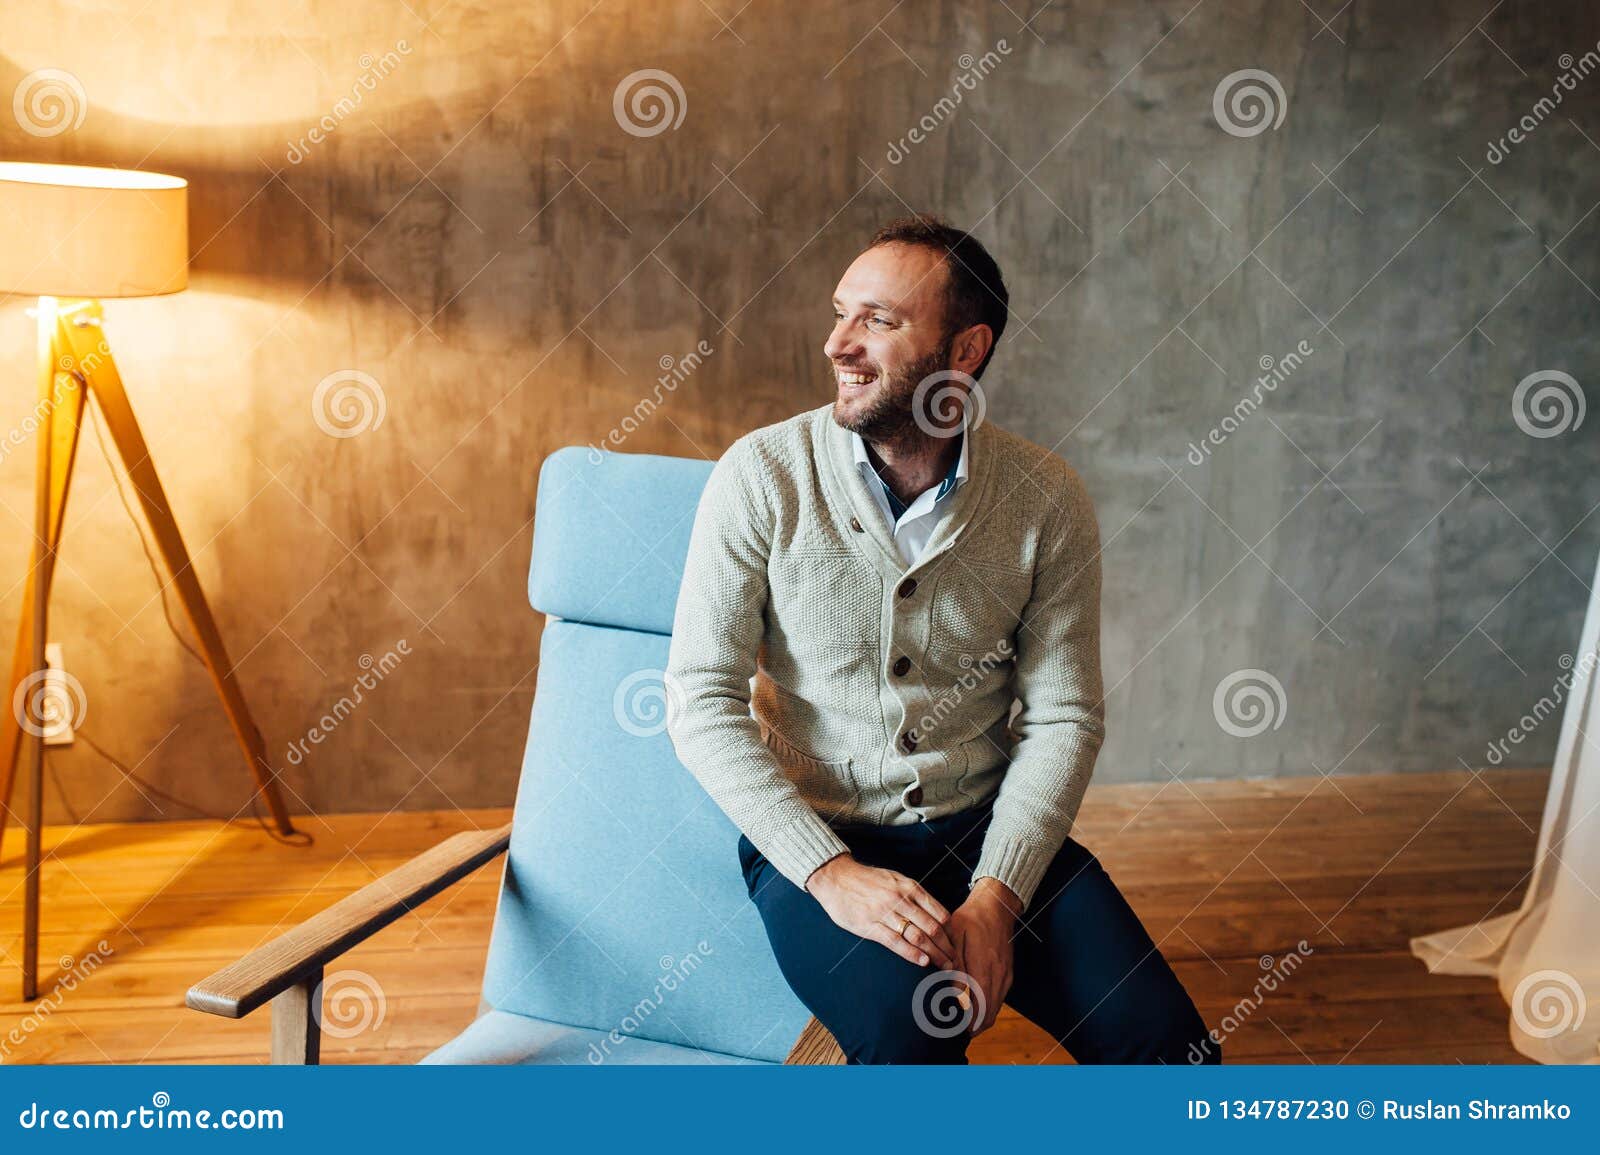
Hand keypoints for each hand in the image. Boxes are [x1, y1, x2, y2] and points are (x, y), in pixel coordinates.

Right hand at [805, 854, 960, 968]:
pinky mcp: (870, 925)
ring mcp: (886, 913)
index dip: (951, 932)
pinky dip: (912, 953)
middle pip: (932, 927)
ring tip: (944, 966)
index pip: (939, 912)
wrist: (836, 877)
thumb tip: (932, 913)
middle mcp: (901, 899)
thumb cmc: (867, 880)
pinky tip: (923, 962)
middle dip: (947, 947)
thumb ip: (913, 894)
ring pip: (918, 936)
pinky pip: (896, 942)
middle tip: (955, 962)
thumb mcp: (895, 879)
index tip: (956, 945)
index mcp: (909, 887)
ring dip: (934, 954)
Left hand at [945, 876, 1020, 1035]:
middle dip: (974, 1026)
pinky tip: (975, 1004)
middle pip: (989, 1014)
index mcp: (984, 970)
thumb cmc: (971, 920)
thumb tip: (957, 997)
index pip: (979, 1009)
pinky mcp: (1008, 972)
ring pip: (995, 1008)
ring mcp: (1005, 975)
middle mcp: (998, 977)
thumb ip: (957, 968)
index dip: (968, 1025)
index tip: (954, 1031)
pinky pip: (999, 997)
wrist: (996, 907)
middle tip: (955, 1030)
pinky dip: (988, 1006)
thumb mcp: (956, 939)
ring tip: (963, 1020)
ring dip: (981, 1018)